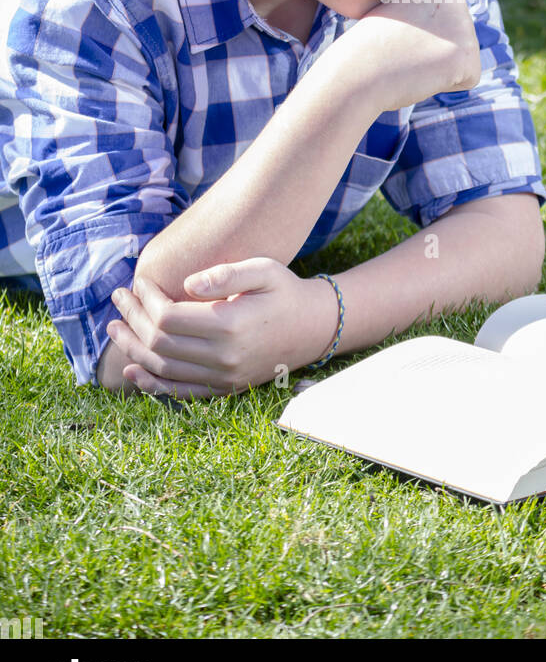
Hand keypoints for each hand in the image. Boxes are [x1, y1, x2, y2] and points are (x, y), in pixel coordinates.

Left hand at [106, 257, 323, 398]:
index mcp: (230, 324)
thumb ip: (226, 274)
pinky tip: (132, 370)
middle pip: (159, 343)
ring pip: (163, 369)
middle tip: (118, 298)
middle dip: (132, 319)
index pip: (168, 317)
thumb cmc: (285, 291)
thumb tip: (185, 284)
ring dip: (132, 349)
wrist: (313, 327)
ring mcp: (223, 377)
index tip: (139, 282)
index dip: (146, 300)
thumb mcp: (264, 269)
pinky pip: (180, 392)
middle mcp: (224, 356)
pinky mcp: (224, 388)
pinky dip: (152, 384)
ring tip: (115, 328)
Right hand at [348, 0, 481, 111]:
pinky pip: (468, 79)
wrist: (358, 70)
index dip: (422, 35)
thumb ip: (422, 8)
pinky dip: (447, 85)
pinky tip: (422, 74)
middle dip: (435, 50)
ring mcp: (463, 23)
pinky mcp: (468, 53)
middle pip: (458, 36)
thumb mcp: (395, 11)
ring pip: (462, 57)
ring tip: (411, 60)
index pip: (447, 18)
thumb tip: (440, 25)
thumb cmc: (367, 46)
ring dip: (439, 67)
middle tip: (405, 50)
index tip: (399, 35)